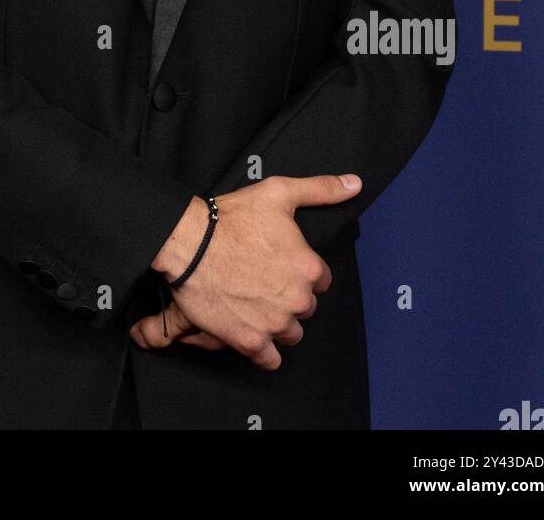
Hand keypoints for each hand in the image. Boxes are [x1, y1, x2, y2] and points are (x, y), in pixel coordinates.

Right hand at [133, 173, 361, 370]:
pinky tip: (254, 333)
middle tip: (265, 282)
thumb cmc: (231, 217)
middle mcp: (296, 298)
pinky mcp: (250, 341)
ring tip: (257, 305)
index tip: (282, 266)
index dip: (301, 272)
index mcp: (308, 267)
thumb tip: (353, 184)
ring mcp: (274, 323)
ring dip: (278, 323)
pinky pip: (270, 360)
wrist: (190, 242)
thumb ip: (321, 189)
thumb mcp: (279, 193)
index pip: (320, 281)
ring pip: (291, 334)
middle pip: (305, 308)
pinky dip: (264, 351)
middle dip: (289, 297)